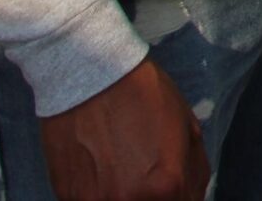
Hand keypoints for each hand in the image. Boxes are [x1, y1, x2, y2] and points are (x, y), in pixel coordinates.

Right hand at [38, 56, 208, 200]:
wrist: (90, 73)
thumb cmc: (143, 93)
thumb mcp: (188, 127)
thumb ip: (194, 171)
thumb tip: (192, 195)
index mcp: (166, 185)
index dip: (178, 195)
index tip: (171, 186)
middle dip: (152, 196)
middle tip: (144, 172)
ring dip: (124, 195)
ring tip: (120, 166)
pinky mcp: (66, 196)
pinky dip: (98, 192)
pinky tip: (98, 165)